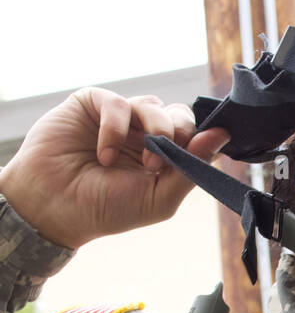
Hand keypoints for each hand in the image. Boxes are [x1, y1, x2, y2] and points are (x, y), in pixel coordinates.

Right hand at [0, 87, 229, 248]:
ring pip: (154, 105)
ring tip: (138, 163)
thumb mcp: (158, 199)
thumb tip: (222, 136)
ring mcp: (121, 118)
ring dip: (154, 131)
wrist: (55, 207)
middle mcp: (145, 135)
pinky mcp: (94, 103)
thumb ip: (190, 169)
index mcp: (164, 159)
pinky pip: (119, 103)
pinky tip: (105, 155)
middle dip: (180, 133)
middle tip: (162, 161)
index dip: (204, 137)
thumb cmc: (105, 209)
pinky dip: (116, 129)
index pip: (195, 136)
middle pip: (180, 115)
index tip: (214, 138)